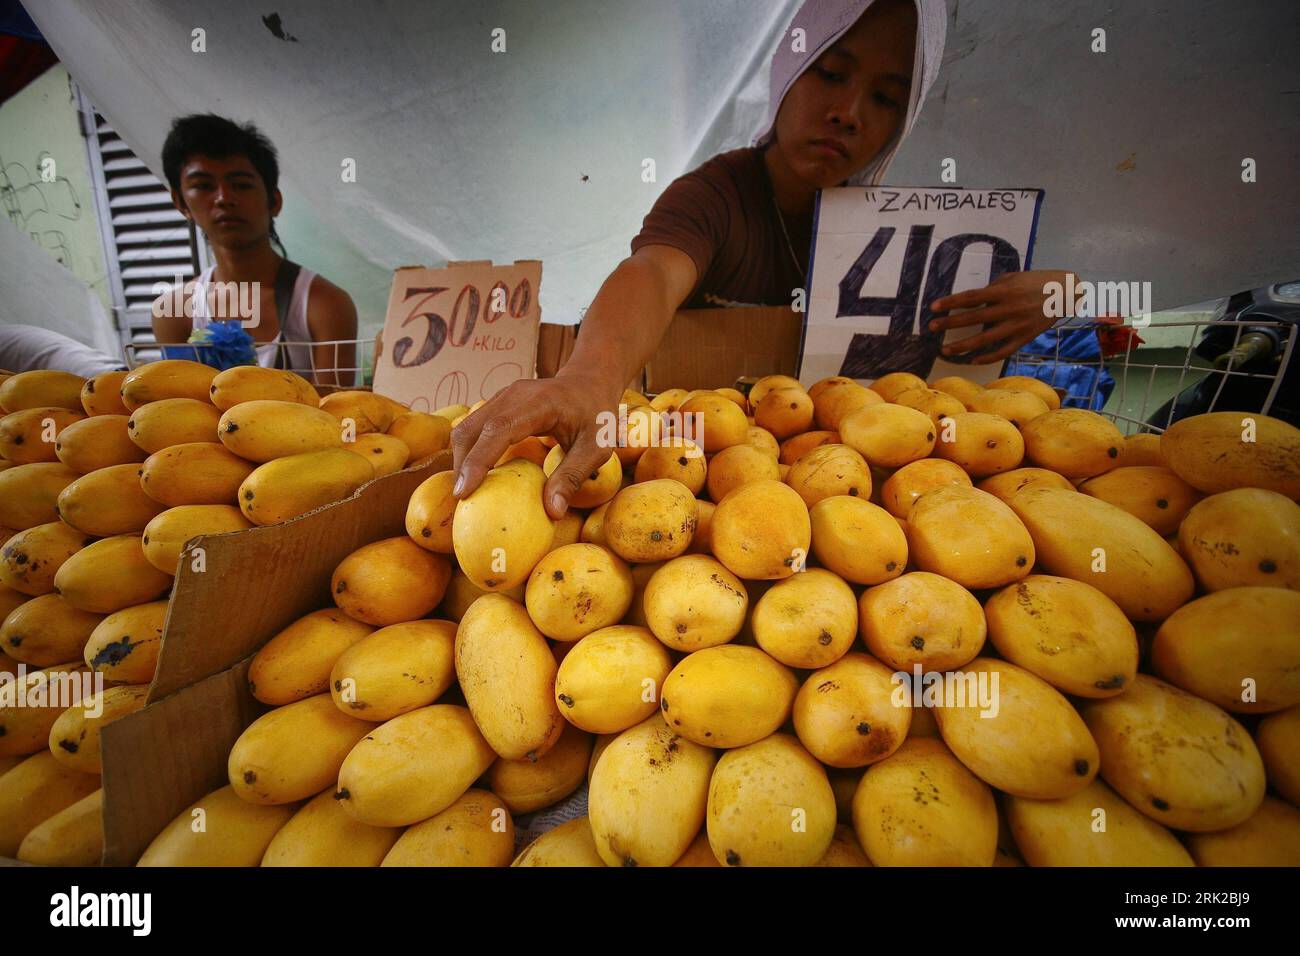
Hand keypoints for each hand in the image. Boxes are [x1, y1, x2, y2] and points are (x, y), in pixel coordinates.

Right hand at [451, 368, 625, 519]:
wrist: (590, 381)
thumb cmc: (596, 415)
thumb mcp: (596, 447)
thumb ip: (573, 476)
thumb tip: (553, 512)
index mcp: (538, 403)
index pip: (497, 430)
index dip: (478, 461)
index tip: (464, 491)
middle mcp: (513, 395)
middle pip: (472, 428)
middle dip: (461, 465)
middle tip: (460, 501)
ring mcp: (502, 397)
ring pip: (467, 427)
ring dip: (461, 459)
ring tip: (464, 491)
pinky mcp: (498, 404)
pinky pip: (474, 427)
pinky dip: (468, 451)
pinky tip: (473, 475)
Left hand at [927, 269, 1075, 364]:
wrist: (1067, 292)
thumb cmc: (1036, 281)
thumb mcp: (1013, 278)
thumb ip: (993, 289)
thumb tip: (973, 301)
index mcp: (1004, 291)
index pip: (970, 298)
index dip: (950, 303)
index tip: (933, 307)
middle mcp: (1009, 309)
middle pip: (973, 319)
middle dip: (949, 324)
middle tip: (932, 328)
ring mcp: (1017, 325)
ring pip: (984, 340)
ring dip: (962, 346)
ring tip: (945, 350)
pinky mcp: (1025, 337)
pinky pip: (1003, 351)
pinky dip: (987, 357)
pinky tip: (973, 359)